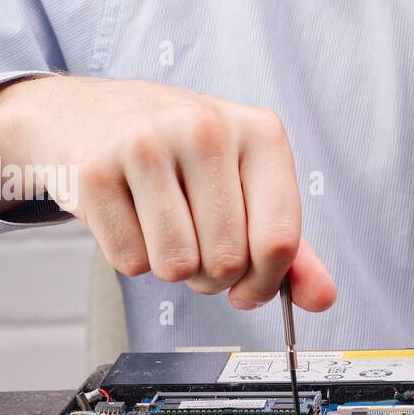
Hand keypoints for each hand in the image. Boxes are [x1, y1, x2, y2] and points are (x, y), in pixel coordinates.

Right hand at [0, 75, 335, 310]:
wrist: (90, 116)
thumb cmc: (183, 156)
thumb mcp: (248, 184)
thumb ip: (289, 246)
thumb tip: (322, 298)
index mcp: (260, 132)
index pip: (279, 240)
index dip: (267, 284)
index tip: (251, 288)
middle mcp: (206, 128)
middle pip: (227, 260)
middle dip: (215, 277)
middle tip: (201, 249)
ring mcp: (146, 143)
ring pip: (178, 267)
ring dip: (174, 270)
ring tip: (168, 231)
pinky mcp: (95, 170)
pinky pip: (129, 261)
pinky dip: (132, 257)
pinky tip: (132, 217)